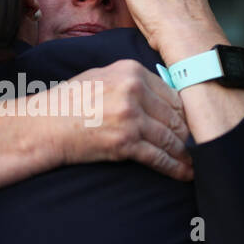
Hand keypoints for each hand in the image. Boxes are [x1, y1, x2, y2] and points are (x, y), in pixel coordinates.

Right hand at [41, 59, 192, 180]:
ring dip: (184, 153)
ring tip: (195, 162)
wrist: (45, 126)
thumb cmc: (70, 102)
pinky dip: (175, 167)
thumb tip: (161, 95)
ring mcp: (131, 118)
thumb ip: (132, 81)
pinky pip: (158, 157)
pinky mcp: (125, 143)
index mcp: (130, 71)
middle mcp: (134, 91)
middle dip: (187, 133)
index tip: (190, 123)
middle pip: (175, 114)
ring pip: (170, 137)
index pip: (171, 92)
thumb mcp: (102, 76)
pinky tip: (185, 173)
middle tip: (198, 145)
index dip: (184, 111)